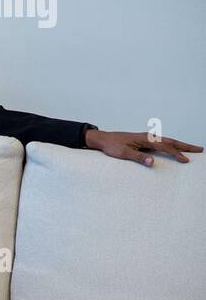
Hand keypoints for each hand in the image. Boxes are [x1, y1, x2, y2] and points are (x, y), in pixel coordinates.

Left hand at [84, 128, 201, 165]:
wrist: (103, 139)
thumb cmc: (112, 145)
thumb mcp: (123, 153)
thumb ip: (138, 157)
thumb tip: (152, 162)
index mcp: (145, 139)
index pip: (165, 146)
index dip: (176, 154)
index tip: (186, 160)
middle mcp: (148, 137)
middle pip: (171, 141)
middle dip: (185, 146)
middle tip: (200, 149)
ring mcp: (147, 138)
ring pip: (167, 141)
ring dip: (180, 145)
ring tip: (191, 149)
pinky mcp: (144, 141)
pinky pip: (161, 143)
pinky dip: (170, 146)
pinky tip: (173, 149)